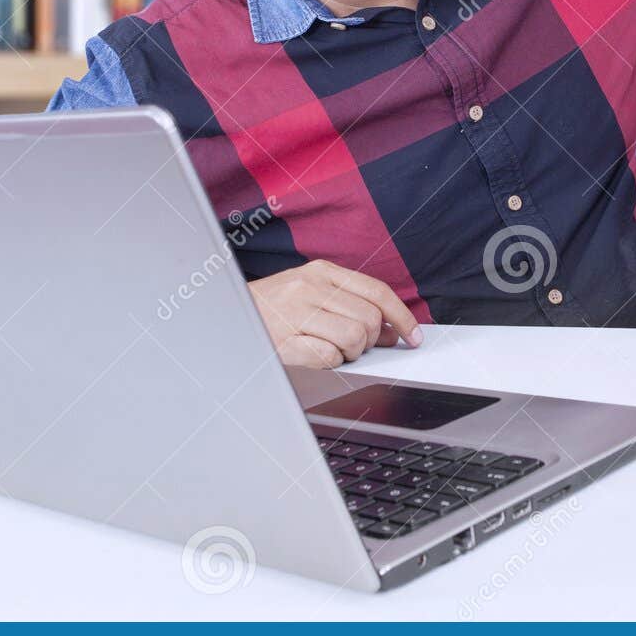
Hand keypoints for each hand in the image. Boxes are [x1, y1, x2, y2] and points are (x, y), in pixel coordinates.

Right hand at [248, 260, 422, 368]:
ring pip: (353, 338)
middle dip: (369, 340)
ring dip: (349, 352)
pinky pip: (328, 358)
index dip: (402, 317)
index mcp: (319, 272)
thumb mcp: (311, 294)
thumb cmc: (271, 309)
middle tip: (352, 345)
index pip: (376, 292)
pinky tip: (311, 355)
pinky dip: (328, 363)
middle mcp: (308, 288)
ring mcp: (294, 314)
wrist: (222, 318)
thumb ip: (351, 305)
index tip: (413, 336)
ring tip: (328, 347)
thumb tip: (391, 330)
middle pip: (369, 319)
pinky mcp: (283, 342)